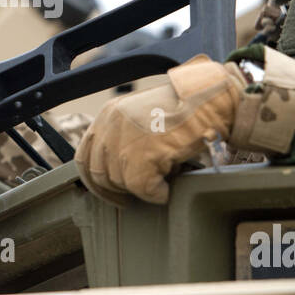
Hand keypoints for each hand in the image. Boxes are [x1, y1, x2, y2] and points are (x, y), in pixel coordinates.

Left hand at [76, 55, 245, 204]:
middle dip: (118, 189)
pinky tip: (168, 188)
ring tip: (163, 179)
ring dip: (143, 189)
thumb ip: (124, 138)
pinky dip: (157, 194)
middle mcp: (111, 125)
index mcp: (108, 115)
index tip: (110, 192)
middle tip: (138, 193)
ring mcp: (125, 139)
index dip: (95, 181)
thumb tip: (117, 172)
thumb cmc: (183, 111)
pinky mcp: (144, 154)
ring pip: (122, 182)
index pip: (84, 156)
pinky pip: (143, 189)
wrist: (210, 100)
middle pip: (100, 173)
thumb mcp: (142, 117)